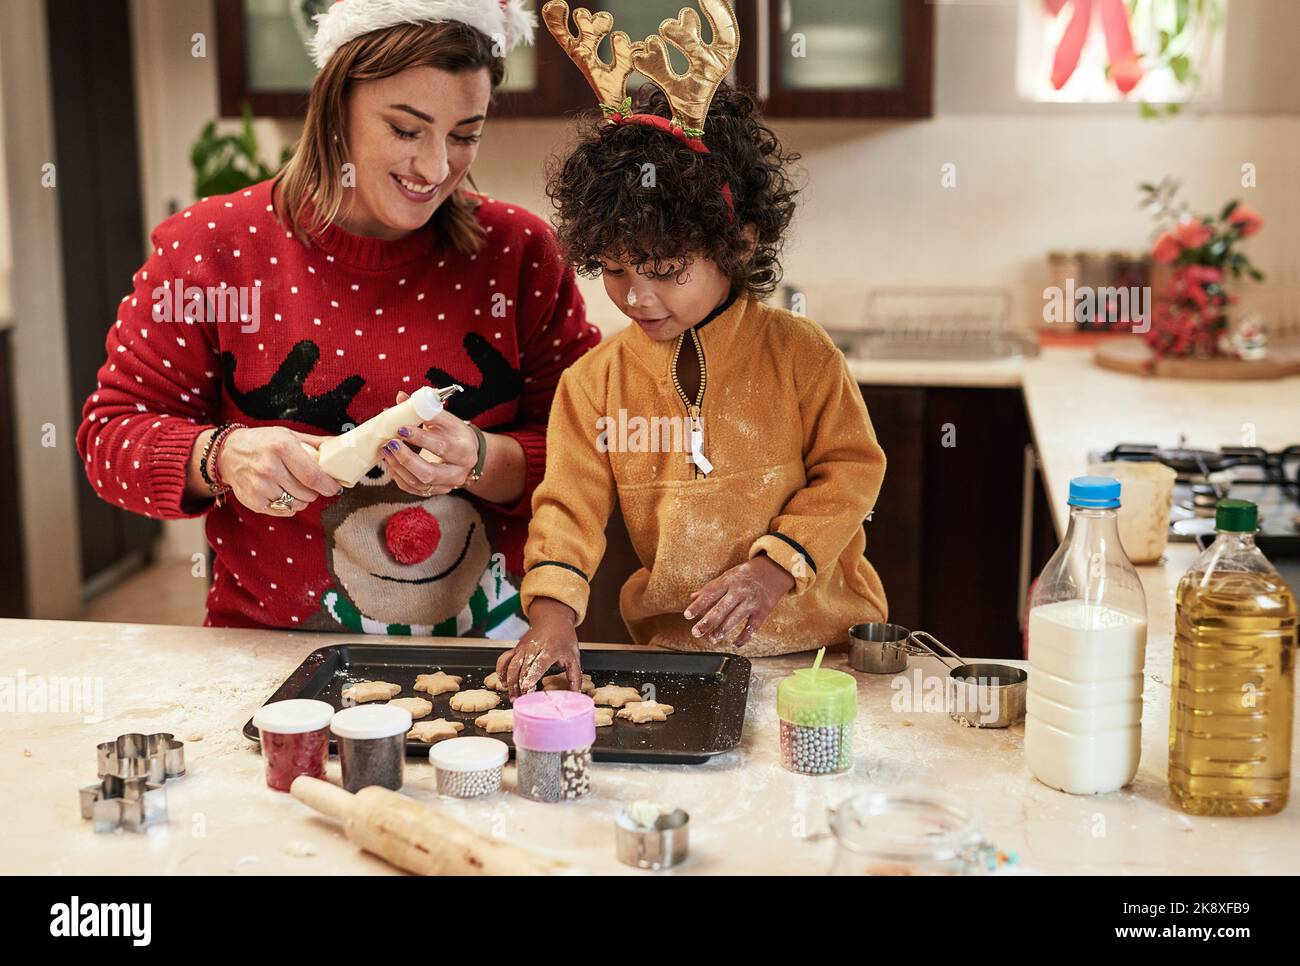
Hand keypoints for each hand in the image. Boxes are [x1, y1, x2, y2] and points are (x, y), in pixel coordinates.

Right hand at [216, 426, 338, 515]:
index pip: (313, 476)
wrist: (228, 453)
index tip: (336, 489)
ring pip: (296, 504)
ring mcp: (259, 486)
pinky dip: (288, 506)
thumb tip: (341, 447)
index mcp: (281, 447)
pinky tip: (283, 494)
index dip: (328, 486)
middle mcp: (269, 467)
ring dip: (302, 500)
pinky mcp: (252, 501)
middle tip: (312, 485)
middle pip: (307, 493)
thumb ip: (316, 443)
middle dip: (316, 492)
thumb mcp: (289, 435)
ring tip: (296, 488)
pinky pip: (282, 511)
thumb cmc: (263, 442)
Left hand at [381, 391, 480, 497]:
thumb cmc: (454, 433)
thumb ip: (424, 409)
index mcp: (464, 450)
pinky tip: (391, 463)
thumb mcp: (445, 419)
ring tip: (386, 451)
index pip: (442, 446)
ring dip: (399, 467)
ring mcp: (448, 484)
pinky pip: (414, 489)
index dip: (420, 438)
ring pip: (420, 482)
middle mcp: (459, 471)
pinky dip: (399, 477)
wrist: (468, 454)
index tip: (401, 428)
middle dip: (406, 459)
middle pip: (430, 472)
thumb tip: (400, 397)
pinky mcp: (437, 491)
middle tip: (391, 444)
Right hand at [494, 598, 581, 698]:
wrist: (553, 619)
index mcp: (549, 651)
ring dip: (510, 682)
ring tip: (513, 697)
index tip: (526, 689)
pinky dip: (500, 671)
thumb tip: (575, 694)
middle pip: (521, 668)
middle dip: (518, 686)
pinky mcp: (516, 649)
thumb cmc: (564, 638)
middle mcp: (533, 649)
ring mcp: (522, 649)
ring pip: (511, 666)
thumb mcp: (573, 656)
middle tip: (520, 701)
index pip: (538, 665)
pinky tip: (503, 682)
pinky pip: (504, 659)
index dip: (531, 677)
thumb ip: (574, 676)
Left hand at [684, 555, 794, 647]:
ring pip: (735, 619)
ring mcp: (751, 602)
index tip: (687, 615)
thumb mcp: (727, 576)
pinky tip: (735, 644)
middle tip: (696, 633)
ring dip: (722, 631)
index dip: (698, 605)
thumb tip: (692, 597)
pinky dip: (743, 637)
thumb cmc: (746, 574)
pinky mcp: (763, 611)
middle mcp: (739, 591)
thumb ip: (710, 588)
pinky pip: (752, 627)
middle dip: (707, 622)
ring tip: (712, 639)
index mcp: (728, 581)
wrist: (774, 570)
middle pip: (721, 609)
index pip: (710, 594)